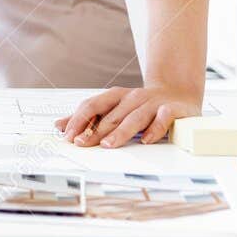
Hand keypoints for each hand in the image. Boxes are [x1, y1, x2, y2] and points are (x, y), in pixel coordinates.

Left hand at [53, 83, 201, 147]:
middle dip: (95, 130)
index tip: (68, 135)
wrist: (177, 92)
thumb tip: (59, 126)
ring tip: (107, 145)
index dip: (79, 120)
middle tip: (82, 144)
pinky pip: (163, 119)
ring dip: (120, 132)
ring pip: (134, 118)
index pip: (93, 106)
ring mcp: (152, 103)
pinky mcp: (172, 109)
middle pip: (111, 115)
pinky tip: (146, 141)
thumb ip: (88, 118)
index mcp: (116, 96)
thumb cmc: (140, 104)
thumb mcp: (114, 108)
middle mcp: (133, 97)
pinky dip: (154, 130)